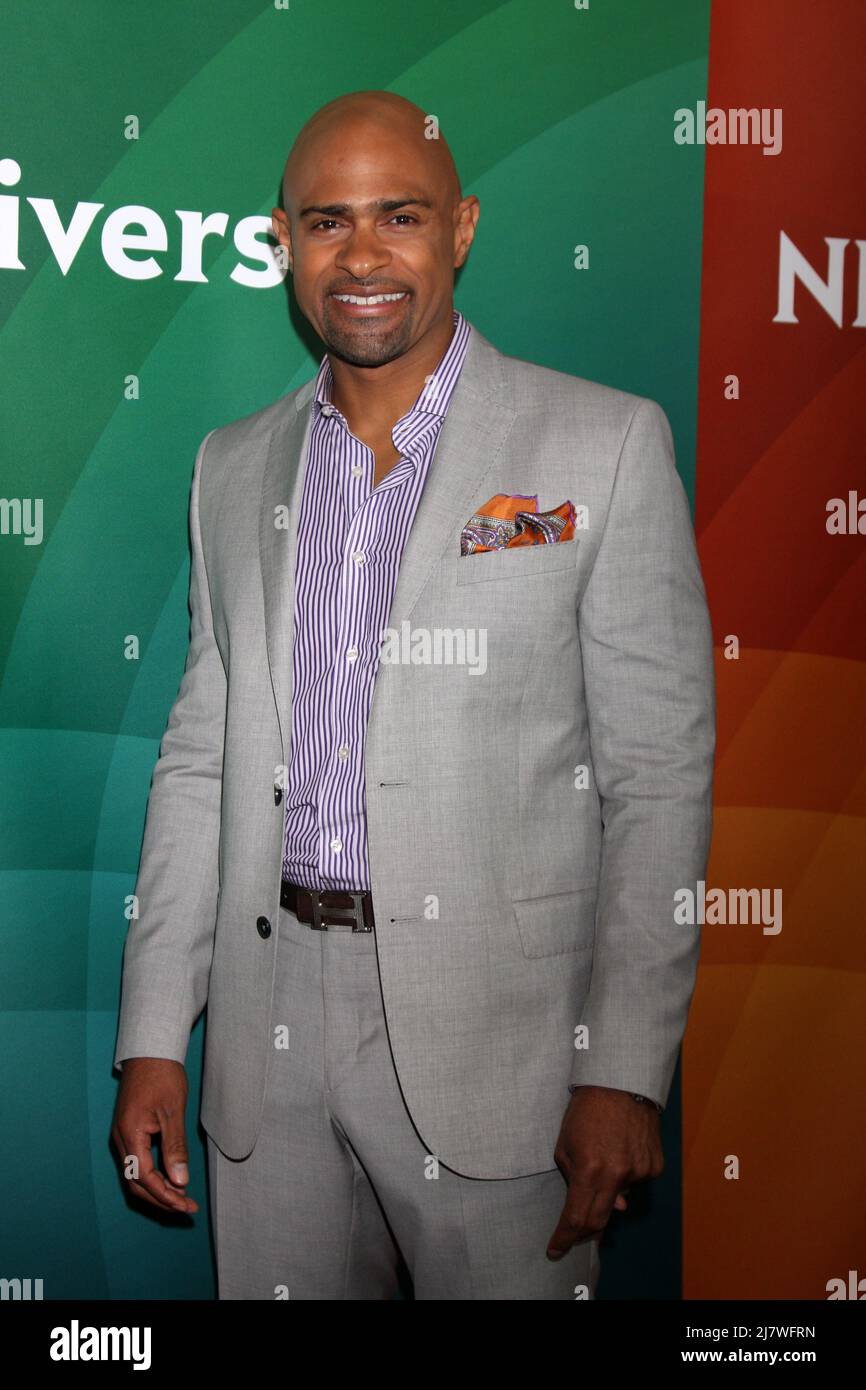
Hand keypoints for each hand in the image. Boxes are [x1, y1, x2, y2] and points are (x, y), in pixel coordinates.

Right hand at [111, 1057, 198, 1213]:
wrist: (149, 1052)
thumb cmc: (162, 1076)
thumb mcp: (173, 1112)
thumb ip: (175, 1147)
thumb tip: (180, 1181)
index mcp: (130, 1135)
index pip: (145, 1178)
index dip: (165, 1195)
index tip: (185, 1205)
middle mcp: (120, 1140)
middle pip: (136, 1183)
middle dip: (161, 1199)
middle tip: (187, 1208)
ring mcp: (122, 1136)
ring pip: (135, 1176)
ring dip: (157, 1190)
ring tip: (181, 1199)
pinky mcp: (128, 1132)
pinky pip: (137, 1163)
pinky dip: (152, 1176)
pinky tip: (170, 1179)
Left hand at [546, 1085, 662, 1258]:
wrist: (621, 1083)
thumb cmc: (585, 1111)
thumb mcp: (566, 1144)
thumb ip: (574, 1179)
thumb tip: (608, 1208)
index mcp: (590, 1169)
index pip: (576, 1218)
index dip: (564, 1237)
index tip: (555, 1250)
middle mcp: (617, 1175)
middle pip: (600, 1221)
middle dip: (583, 1232)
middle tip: (572, 1234)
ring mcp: (640, 1172)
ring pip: (620, 1200)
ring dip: (607, 1193)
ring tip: (602, 1160)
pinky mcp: (656, 1167)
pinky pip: (636, 1183)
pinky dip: (625, 1178)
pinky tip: (620, 1153)